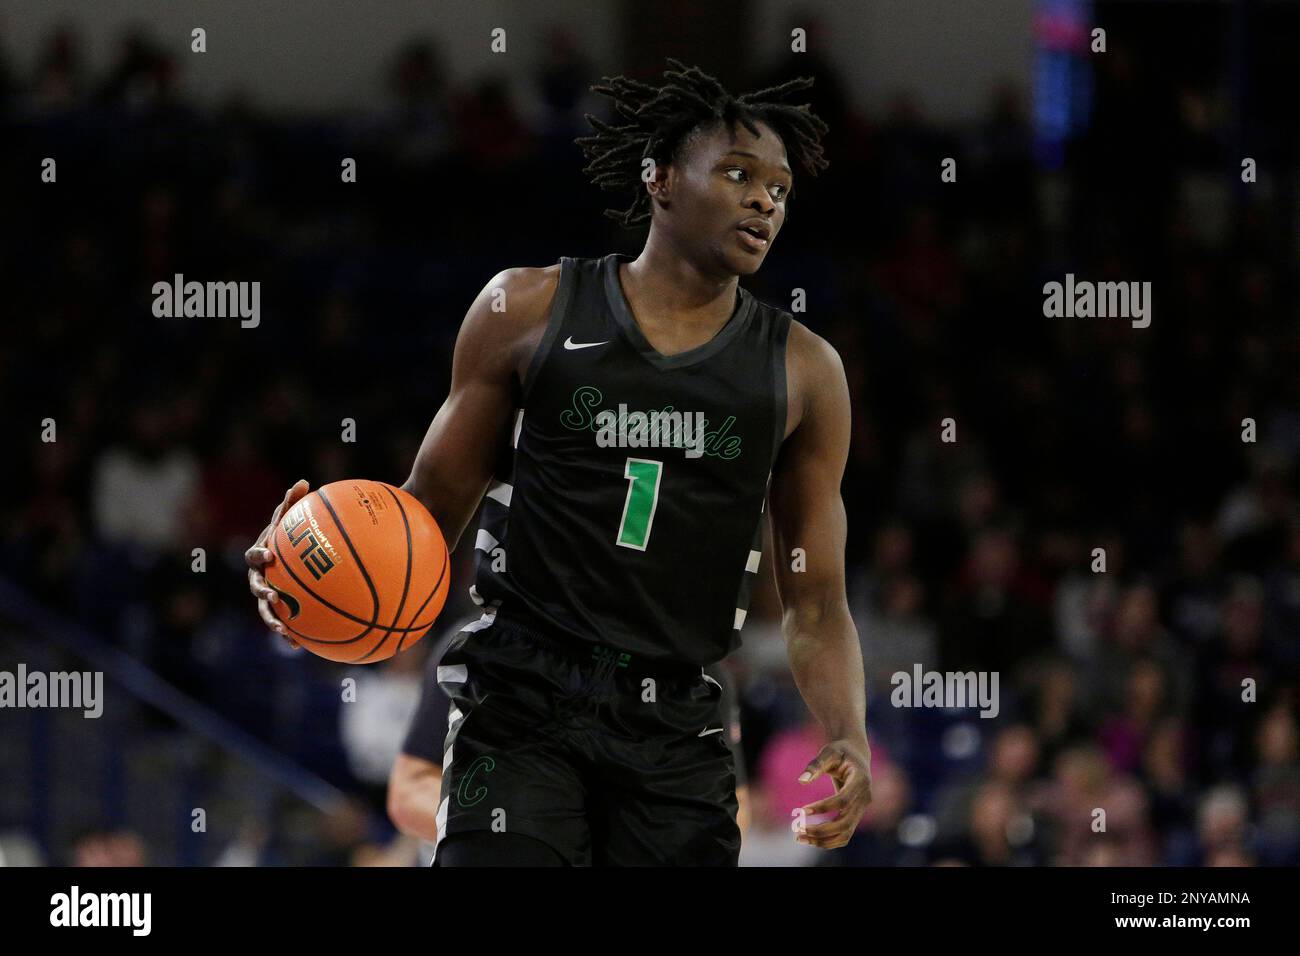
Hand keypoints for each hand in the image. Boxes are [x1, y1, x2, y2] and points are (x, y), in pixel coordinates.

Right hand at [245, 479, 309, 646]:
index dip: (259, 555)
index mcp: (260, 556)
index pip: (254, 556)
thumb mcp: (290, 519)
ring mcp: (266, 595)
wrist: (286, 555)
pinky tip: (302, 647)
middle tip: (274, 597)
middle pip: (255, 588)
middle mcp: (258, 577)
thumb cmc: (289, 535)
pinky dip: (291, 634)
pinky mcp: (278, 609)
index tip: (269, 556)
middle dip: (263, 594)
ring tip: (285, 633)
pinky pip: (284, 622)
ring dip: (274, 622)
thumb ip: (293, 503)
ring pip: (265, 612)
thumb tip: (303, 482)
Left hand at [794, 736, 872, 848]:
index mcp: (861, 780)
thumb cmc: (840, 751)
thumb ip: (815, 765)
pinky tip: (809, 838)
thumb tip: (801, 780)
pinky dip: (828, 840)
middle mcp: (865, 798)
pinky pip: (844, 834)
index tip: (802, 810)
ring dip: (823, 840)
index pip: (842, 800)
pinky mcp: (856, 815)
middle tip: (797, 830)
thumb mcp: (828, 752)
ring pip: (845, 833)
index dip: (823, 807)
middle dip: (820, 830)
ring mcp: (862, 809)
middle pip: (845, 823)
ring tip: (799, 838)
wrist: (856, 755)